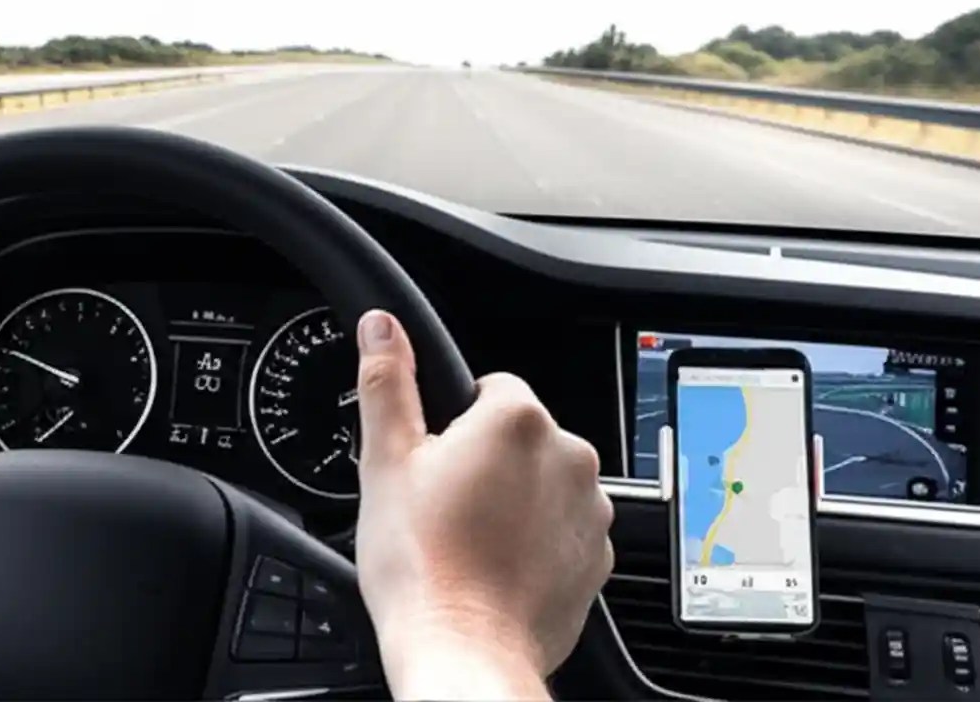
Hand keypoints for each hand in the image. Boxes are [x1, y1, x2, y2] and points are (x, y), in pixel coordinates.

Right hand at [354, 310, 612, 699]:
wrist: (464, 651)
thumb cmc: (423, 565)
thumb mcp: (385, 461)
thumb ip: (387, 382)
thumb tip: (381, 328)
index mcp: (517, 419)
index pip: (490, 387)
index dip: (453, 422)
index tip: (434, 461)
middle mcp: (569, 456)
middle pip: (519, 436)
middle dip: (485, 461)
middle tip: (443, 505)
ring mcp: (591, 509)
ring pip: (543, 483)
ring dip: (514, 500)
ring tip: (468, 541)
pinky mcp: (598, 556)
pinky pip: (564, 530)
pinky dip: (536, 542)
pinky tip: (496, 566)